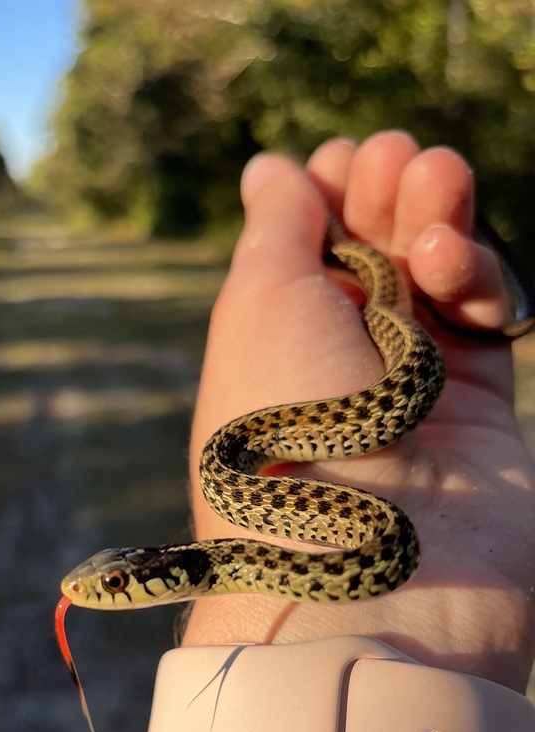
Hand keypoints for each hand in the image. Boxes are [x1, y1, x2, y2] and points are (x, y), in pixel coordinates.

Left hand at [185, 130, 534, 690]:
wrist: (369, 552)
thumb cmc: (288, 420)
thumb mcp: (262, 301)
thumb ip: (280, 226)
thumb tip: (271, 169)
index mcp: (271, 342)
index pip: (310, 247)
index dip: (328, 195)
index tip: (338, 162)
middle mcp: (339, 366)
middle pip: (376, 252)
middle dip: (385, 193)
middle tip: (393, 161)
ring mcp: (413, 388)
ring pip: (438, 277)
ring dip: (436, 216)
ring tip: (435, 181)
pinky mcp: (481, 407)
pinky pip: (487, 317)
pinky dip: (475, 277)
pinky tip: (452, 262)